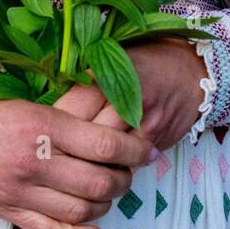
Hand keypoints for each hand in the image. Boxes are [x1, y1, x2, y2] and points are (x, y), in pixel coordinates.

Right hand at [0, 77, 154, 228]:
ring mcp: (20, 190)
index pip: (104, 145)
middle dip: (126, 178)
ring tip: (114, 192)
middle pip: (99, 182)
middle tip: (134, 169)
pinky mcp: (7, 209)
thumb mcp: (17, 89)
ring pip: (80, 210)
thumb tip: (97, 92)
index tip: (148, 147)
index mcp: (39, 123)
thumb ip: (55, 101)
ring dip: (106, 205)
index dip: (135, 149)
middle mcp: (34, 160)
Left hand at [59, 38, 208, 155]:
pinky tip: (98, 169)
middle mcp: (126, 98)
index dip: (51, 126)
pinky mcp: (154, 143)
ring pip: (105, 156)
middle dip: (65, 149)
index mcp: (108, 73)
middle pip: (85, 134)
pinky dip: (109, 169)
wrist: (190, 74)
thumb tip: (49, 112)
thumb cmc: (143, 63)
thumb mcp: (112, 59)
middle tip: (48, 157)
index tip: (39, 133)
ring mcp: (142, 123)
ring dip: (86, 164)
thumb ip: (84, 81)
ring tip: (67, 168)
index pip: (71, 107)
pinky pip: (124, 164)